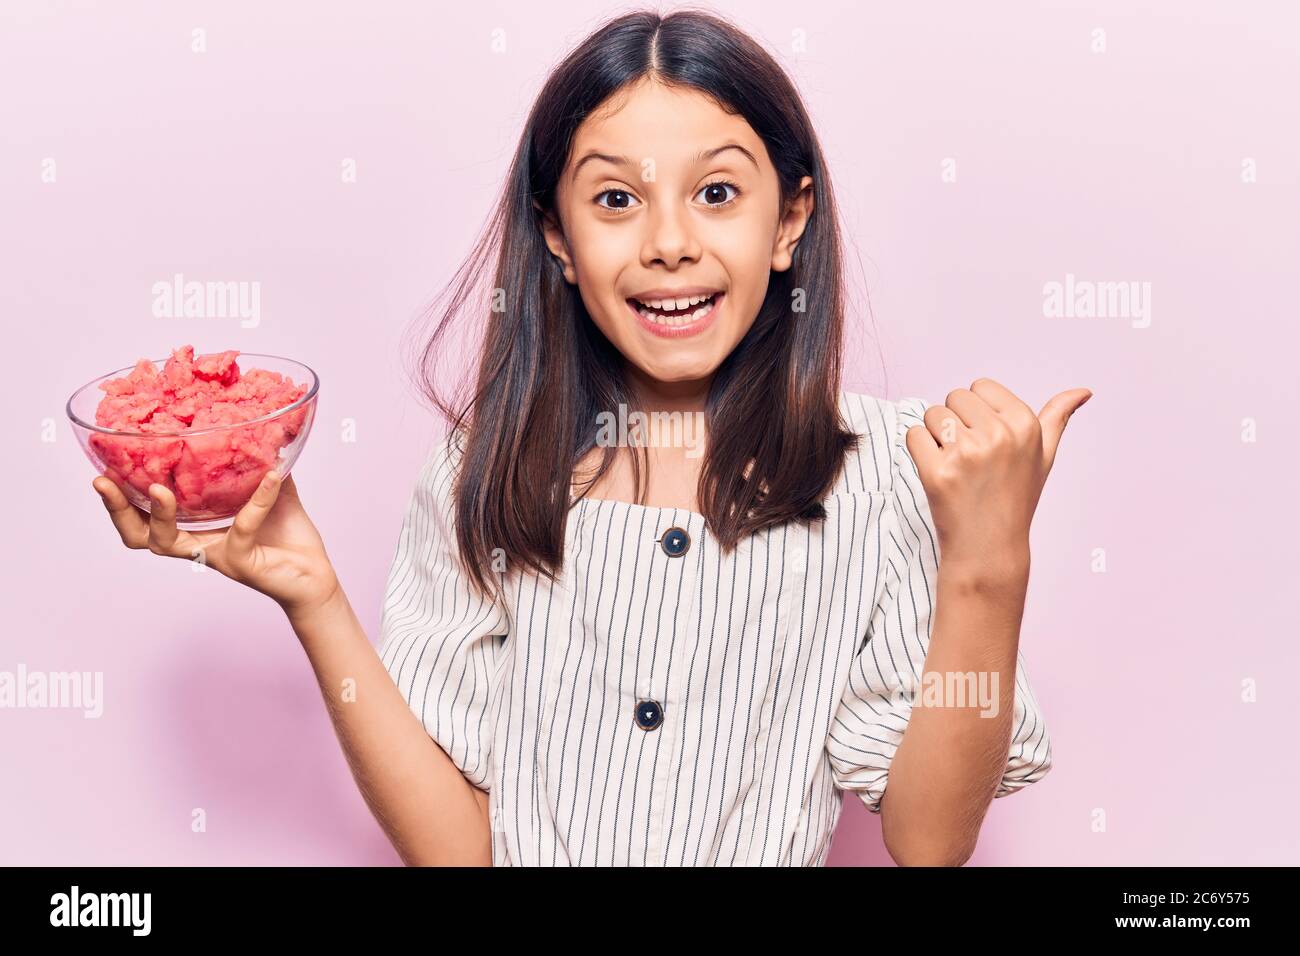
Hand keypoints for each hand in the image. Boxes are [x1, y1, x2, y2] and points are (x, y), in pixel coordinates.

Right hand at [91, 470, 339, 616]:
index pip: (145, 518)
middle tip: (103, 481)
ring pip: (166, 543)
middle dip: (117, 509)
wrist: (316, 575)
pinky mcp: (241, 562)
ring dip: (157, 514)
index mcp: (197, 529)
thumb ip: (259, 465)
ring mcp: (215, 556)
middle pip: (138, 536)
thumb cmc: (289, 538)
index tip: (104, 469)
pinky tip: (273, 476)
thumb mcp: (271, 492)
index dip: (121, 499)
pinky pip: (241, 527)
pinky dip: (257, 499)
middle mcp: (198, 545)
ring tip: (158, 489)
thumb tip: (260, 425)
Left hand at [905, 378, 1091, 576]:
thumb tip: (1084, 391)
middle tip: (970, 457)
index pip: (980, 386)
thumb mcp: (1044, 457)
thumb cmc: (1015, 498)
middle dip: (956, 422)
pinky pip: (913, 435)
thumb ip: (1058, 418)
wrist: (989, 548)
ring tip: (957, 467)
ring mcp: (967, 454)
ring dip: (936, 437)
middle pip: (954, 397)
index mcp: (1025, 424)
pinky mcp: (937, 472)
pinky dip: (918, 451)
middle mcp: (999, 435)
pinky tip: (939, 473)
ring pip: (932, 414)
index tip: (986, 439)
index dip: (976, 411)